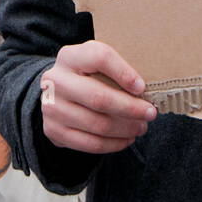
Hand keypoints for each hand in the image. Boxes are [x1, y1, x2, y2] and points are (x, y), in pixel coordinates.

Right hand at [40, 41, 155, 153]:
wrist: (56, 95)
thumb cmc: (86, 77)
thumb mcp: (95, 64)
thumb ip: (115, 70)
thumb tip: (145, 91)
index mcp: (70, 57)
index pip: (99, 58)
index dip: (123, 72)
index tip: (142, 87)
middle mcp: (55, 81)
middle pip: (99, 97)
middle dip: (130, 108)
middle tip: (150, 113)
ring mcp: (51, 107)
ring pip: (97, 124)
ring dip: (126, 129)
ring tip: (141, 127)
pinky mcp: (53, 130)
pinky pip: (90, 143)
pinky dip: (114, 144)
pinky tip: (126, 139)